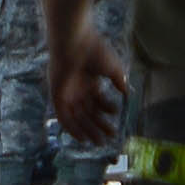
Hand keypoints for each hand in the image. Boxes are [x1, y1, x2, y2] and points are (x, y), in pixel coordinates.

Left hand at [48, 18, 122, 144]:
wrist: (75, 41)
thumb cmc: (94, 50)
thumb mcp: (113, 68)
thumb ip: (120, 81)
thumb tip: (128, 94)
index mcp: (89, 79)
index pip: (98, 100)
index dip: (107, 109)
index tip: (116, 116)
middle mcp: (77, 87)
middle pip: (88, 111)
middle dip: (100, 125)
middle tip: (110, 137)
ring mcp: (66, 92)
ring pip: (78, 116)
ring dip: (88, 130)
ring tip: (99, 142)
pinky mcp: (56, 95)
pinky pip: (63, 116)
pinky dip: (72, 128)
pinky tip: (82, 138)